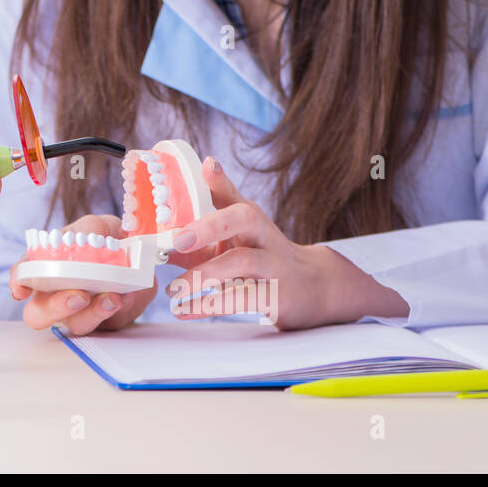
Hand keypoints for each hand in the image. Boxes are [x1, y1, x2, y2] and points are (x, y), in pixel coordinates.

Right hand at [8, 214, 155, 334]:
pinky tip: (124, 297)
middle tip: (78, 295)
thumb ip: (90, 228)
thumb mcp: (99, 226)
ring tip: (111, 298)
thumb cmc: (107, 238)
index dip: (18, 283)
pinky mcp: (106, 322)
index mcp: (47, 268)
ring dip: (92, 313)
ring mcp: (81, 312)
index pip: (23, 276)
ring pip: (75, 325)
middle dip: (54, 309)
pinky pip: (107, 324)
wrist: (141, 254)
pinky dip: (117, 311)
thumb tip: (87, 239)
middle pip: (38, 315)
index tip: (22, 289)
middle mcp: (57, 295)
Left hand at [165, 157, 373, 329]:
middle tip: (176, 242)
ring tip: (172, 288)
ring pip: (243, 261)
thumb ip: (206, 222)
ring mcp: (274, 266)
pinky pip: (243, 299)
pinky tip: (184, 310)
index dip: (215, 185)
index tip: (197, 176)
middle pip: (244, 218)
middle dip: (209, 226)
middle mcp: (264, 236)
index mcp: (251, 219)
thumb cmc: (265, 255)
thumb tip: (174, 212)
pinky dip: (210, 305)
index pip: (233, 196)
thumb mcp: (239, 234)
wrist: (315, 288)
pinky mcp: (278, 296)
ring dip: (203, 274)